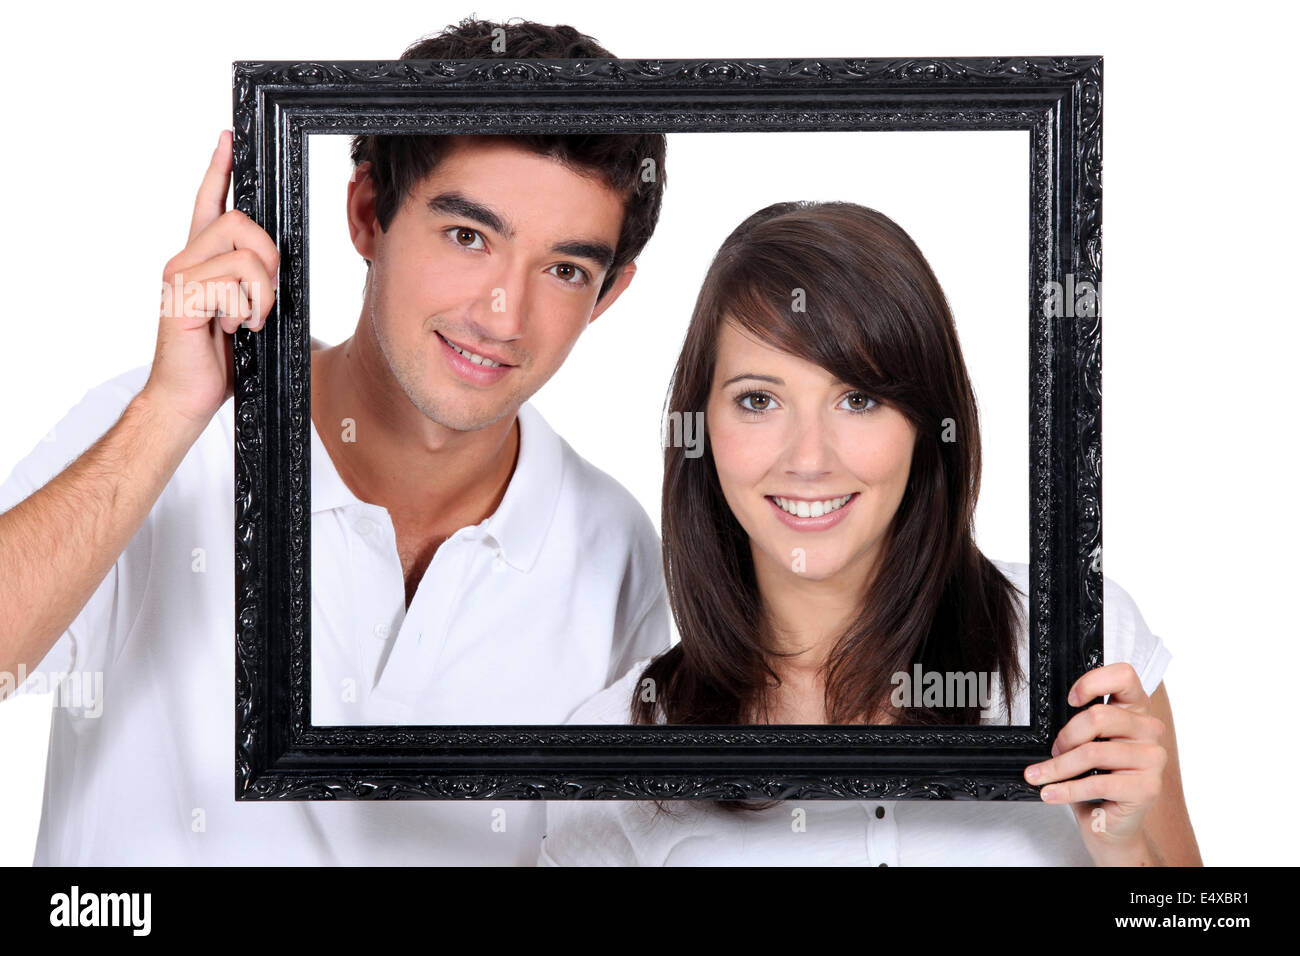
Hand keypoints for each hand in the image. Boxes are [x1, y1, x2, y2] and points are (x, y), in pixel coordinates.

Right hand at [145, 129, 278, 430]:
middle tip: (261, 300)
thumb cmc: (217, 360)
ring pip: (247, 256)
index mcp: (200, 259)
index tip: (228, 137)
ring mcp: (179, 275)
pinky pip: (237, 286)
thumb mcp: (246, 312)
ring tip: (244, 322)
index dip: (219, 169)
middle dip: (270, 261)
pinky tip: (229, 331)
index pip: (208, 202)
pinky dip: (247, 314)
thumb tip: (275, 264)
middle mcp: (185, 259)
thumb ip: (254, 281)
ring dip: (262, 297)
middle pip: (244, 223)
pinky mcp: (182, 296)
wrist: (185, 397)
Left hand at [1023, 662, 1167, 865]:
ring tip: (1040, 777)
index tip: (1070, 699)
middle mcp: (1149, 731)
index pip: (1124, 676)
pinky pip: (1096, 784)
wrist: (1110, 822)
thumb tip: (1045, 717)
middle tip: (1053, 752)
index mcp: (1136, 710)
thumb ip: (1080, 724)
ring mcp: (1152, 759)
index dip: (1093, 682)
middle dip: (1066, 736)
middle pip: (1098, 716)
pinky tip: (1049, 793)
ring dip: (1057, 767)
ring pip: (1092, 752)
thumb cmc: (1096, 778)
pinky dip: (1065, 790)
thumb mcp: (1087, 744)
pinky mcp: (1147, 788)